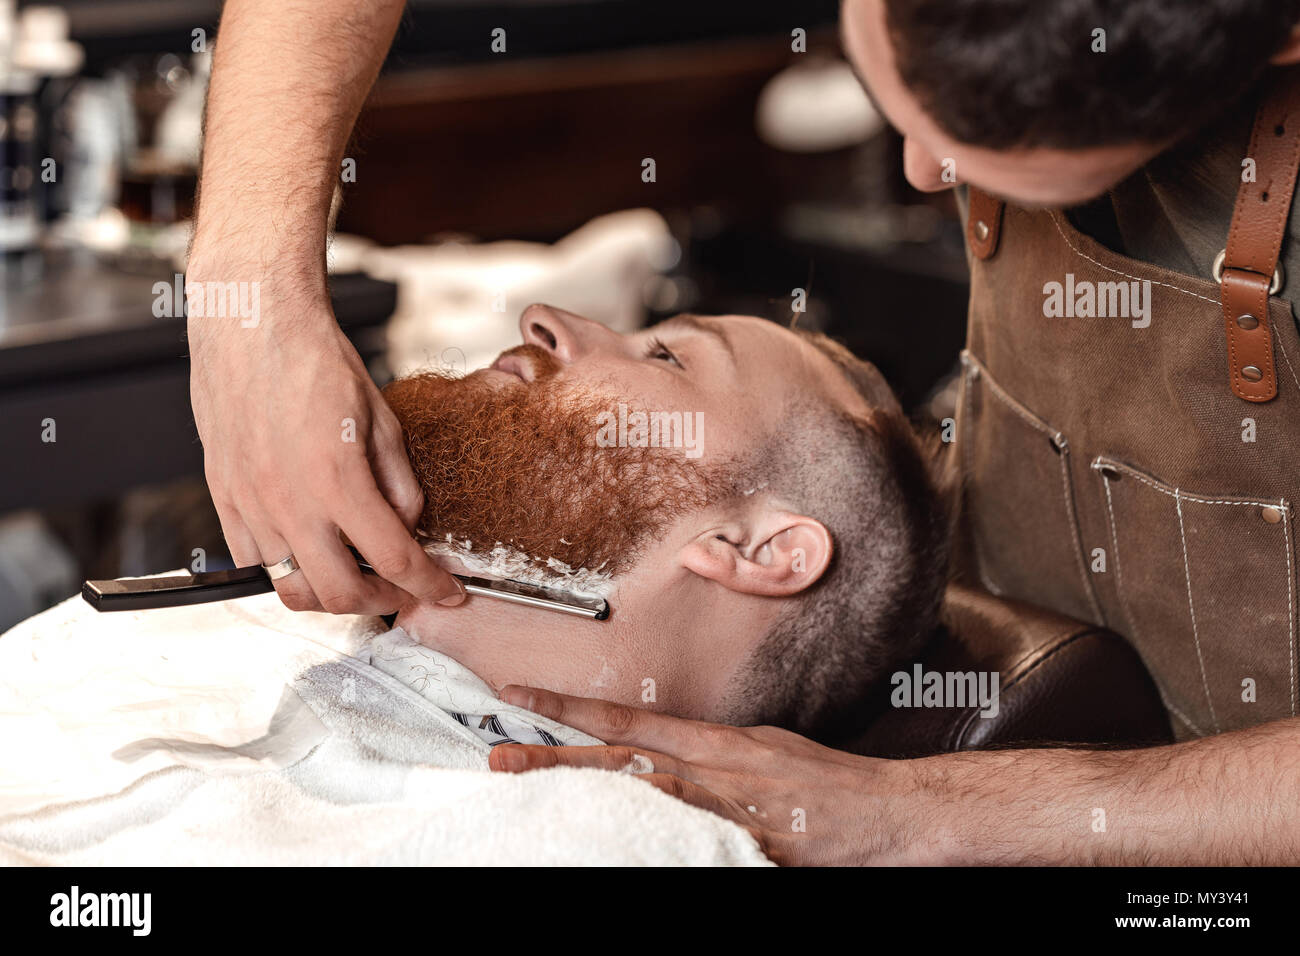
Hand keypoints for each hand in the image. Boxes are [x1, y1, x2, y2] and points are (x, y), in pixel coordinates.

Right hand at [187, 271, 463, 614]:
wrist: (253, 325)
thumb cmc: (316, 360)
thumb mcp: (383, 419)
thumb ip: (401, 484)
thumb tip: (408, 528)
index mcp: (338, 481)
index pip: (395, 559)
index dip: (429, 587)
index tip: (447, 594)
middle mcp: (290, 503)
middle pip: (342, 593)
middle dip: (384, 603)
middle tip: (404, 591)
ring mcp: (251, 506)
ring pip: (291, 588)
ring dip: (332, 595)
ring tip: (358, 578)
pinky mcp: (224, 498)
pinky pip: (254, 562)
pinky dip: (288, 571)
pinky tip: (312, 552)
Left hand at [489, 686, 928, 864]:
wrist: (887, 811)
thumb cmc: (822, 780)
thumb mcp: (759, 749)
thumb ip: (707, 753)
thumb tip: (659, 754)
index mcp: (713, 741)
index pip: (628, 716)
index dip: (571, 707)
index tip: (520, 696)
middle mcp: (713, 770)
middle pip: (620, 758)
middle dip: (555, 757)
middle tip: (497, 757)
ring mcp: (728, 811)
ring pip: (643, 798)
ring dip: (585, 795)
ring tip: (532, 797)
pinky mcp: (748, 848)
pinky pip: (690, 846)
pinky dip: (651, 842)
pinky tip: (612, 845)